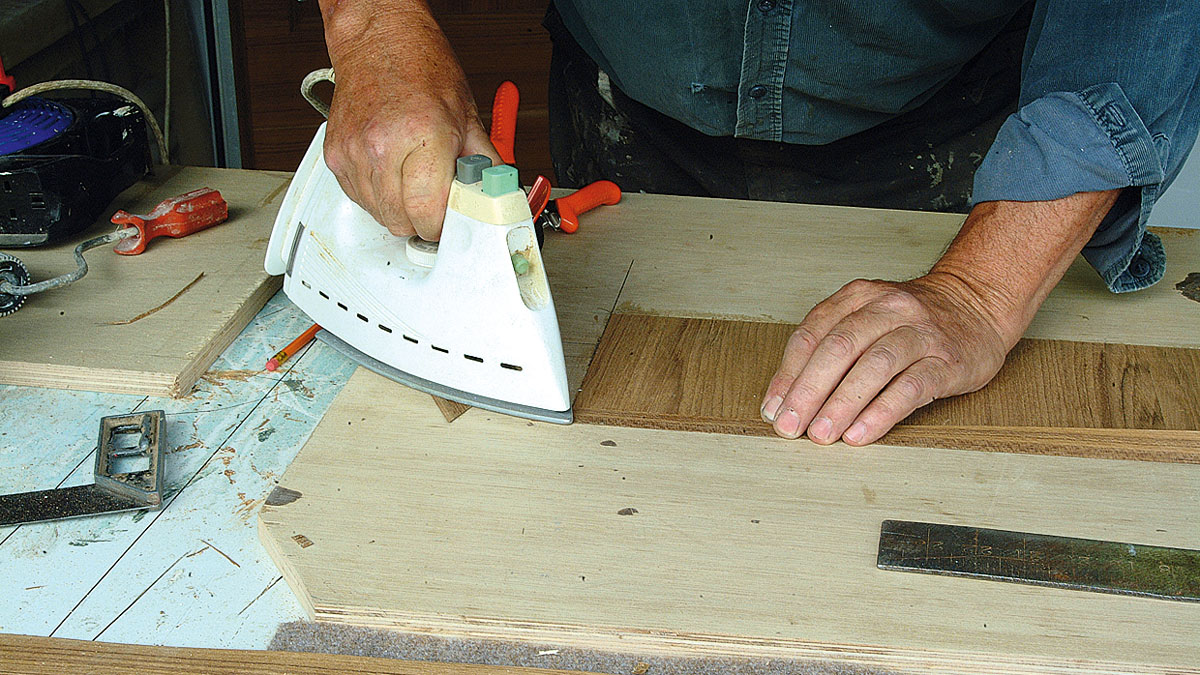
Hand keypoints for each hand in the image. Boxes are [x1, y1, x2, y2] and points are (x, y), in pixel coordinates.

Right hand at [319, 2, 500, 239]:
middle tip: (435, 203)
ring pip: (378, 215)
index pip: (428, 212)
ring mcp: (355, 152)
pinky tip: (391, 173)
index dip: (442, 225)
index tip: (450, 222)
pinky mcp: (336, 156)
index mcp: (423, 135)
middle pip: (401, 221)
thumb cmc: (419, 67)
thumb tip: (494, 193)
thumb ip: (483, 161)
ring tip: (412, 181)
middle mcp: (384, 146)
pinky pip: (358, 198)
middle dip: (422, 221)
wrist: (378, 39)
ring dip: (398, 210)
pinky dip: (377, 196)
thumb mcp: (465, 113)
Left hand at [759, 272, 1014, 445]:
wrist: (978, 305)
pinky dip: (882, 412)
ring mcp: (921, 333)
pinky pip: (912, 387)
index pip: (813, 334)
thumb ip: (830, 348)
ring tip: (821, 434)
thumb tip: (787, 399)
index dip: (788, 374)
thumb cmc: (911, 322)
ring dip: (841, 404)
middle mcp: (889, 309)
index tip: (773, 408)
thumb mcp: (867, 318)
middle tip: (790, 425)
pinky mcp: (949, 361)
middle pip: (839, 348)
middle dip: (808, 391)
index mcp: (859, 297)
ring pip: (874, 366)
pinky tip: (860, 433)